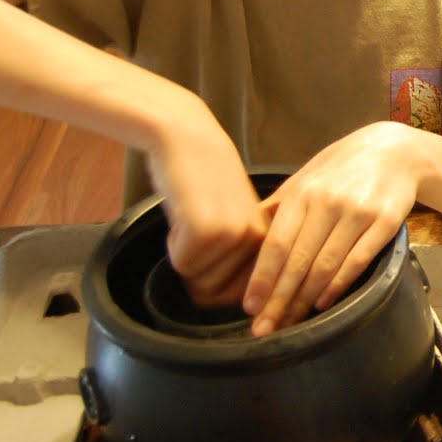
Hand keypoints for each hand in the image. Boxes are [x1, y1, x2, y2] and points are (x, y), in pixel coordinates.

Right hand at [146, 118, 265, 310]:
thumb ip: (242, 254)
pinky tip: (183, 214)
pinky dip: (172, 244)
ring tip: (193, 217)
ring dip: (183, 254)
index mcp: (269, 239)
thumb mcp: (236, 216)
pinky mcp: (208, 230)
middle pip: (214, 294)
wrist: (189, 138)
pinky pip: (180, 264)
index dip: (217, 290)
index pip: (243, 296)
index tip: (209, 269)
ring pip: (196, 279)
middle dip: (196, 269)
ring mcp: (235, 234)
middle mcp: (258, 239)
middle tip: (197, 229)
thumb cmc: (205, 178)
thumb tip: (240, 302)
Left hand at [242, 122, 423, 335]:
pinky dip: (338, 286)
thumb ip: (280, 206)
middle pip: (298, 261)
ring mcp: (358, 213)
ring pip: (326, 266)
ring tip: (290, 322)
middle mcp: (328, 202)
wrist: (395, 151)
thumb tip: (247, 236)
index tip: (249, 306)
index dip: (262, 279)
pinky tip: (323, 303)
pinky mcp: (385, 222)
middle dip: (278, 300)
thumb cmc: (344, 166)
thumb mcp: (306, 176)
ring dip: (305, 299)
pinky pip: (357, 261)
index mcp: (303, 192)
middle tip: (264, 328)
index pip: (276, 244)